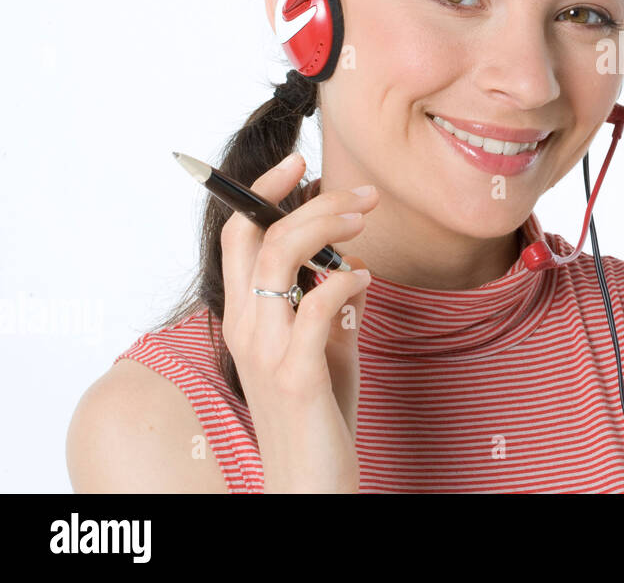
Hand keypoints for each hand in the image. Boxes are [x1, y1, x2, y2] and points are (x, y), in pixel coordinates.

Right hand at [218, 152, 377, 491]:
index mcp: (245, 316)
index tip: (301, 162)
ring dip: (327, 226)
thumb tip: (350, 262)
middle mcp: (245, 328)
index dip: (263, 191)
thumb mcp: (327, 346)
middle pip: (260, 236)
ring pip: (280, 259)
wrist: (310, 480)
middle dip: (311, 200)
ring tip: (364, 219)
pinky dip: (343, 282)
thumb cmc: (319, 413)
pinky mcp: (295, 376)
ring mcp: (266, 350)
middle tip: (363, 195)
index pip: (239, 236)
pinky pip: (315, 308)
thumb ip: (331, 304)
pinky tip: (365, 280)